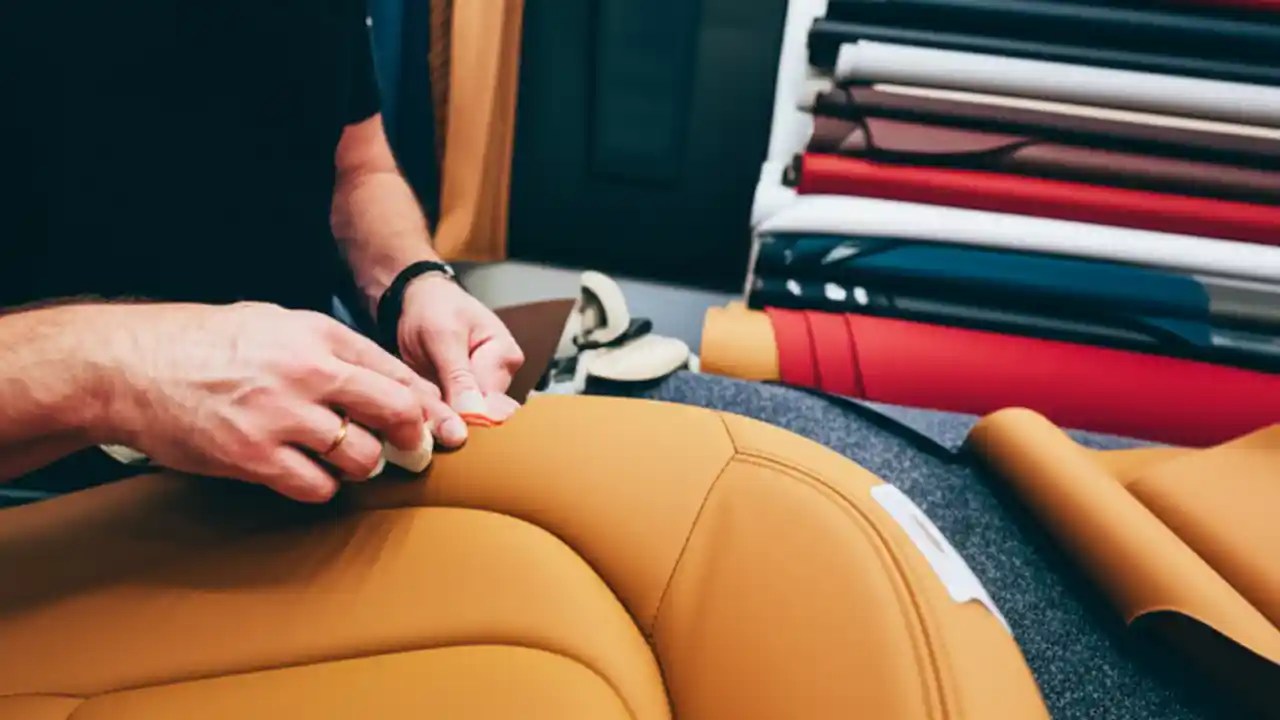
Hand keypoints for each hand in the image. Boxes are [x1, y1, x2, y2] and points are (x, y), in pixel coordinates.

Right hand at [96, 302, 461, 502]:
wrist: (131, 366)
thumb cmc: (207, 343)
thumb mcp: (276, 323)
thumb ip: (330, 348)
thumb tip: (385, 381)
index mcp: (317, 335)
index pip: (396, 372)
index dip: (428, 404)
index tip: (443, 424)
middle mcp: (308, 372)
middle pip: (395, 411)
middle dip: (414, 437)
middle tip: (414, 452)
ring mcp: (282, 416)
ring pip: (361, 456)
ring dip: (363, 466)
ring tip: (346, 461)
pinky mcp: (253, 456)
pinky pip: (317, 486)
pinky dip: (322, 488)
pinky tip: (308, 476)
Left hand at [395, 276, 523, 422]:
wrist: (419, 299)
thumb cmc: (434, 308)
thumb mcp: (443, 336)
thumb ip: (458, 376)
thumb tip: (474, 414)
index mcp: (506, 356)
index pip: (492, 402)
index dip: (465, 417)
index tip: (439, 424)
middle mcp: (503, 376)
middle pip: (483, 414)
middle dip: (453, 418)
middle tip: (424, 415)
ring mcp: (486, 387)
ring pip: (468, 417)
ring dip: (444, 418)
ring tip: (422, 409)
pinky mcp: (467, 394)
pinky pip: (456, 414)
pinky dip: (439, 414)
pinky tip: (425, 409)